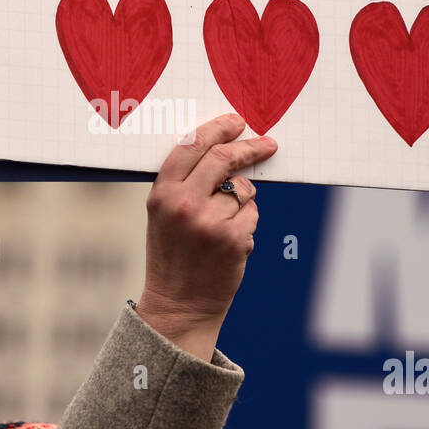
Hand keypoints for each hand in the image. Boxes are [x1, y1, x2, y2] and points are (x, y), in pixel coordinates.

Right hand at [135, 114, 277, 360]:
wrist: (179, 305)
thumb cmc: (173, 256)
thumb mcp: (163, 215)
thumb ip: (185, 182)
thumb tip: (225, 148)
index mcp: (162, 194)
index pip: (192, 145)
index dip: (218, 128)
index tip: (237, 122)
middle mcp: (183, 204)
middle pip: (224, 158)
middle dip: (250, 147)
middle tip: (267, 144)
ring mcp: (209, 222)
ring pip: (243, 189)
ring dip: (243, 199)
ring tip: (224, 224)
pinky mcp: (234, 239)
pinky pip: (252, 213)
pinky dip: (247, 222)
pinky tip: (231, 241)